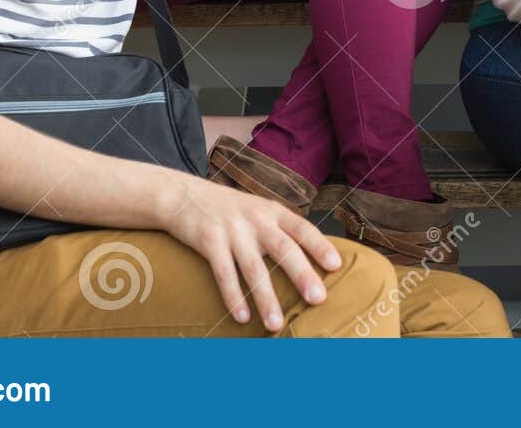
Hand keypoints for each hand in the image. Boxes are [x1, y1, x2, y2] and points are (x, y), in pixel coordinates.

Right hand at [165, 176, 342, 330]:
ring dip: (266, 298)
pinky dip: (233, 297)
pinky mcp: (209, 241)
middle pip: (284, 249)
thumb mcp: (259, 211)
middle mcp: (256, 219)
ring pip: (254, 268)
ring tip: (276, 324)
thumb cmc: (230, 210)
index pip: (302, 228)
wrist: (185, 195)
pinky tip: (241, 317)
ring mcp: (232, 230)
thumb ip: (281, 230)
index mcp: (273, 211)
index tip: (336, 265)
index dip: (320, 246)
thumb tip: (311, 260)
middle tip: (318, 298)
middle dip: (302, 274)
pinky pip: (224, 273)